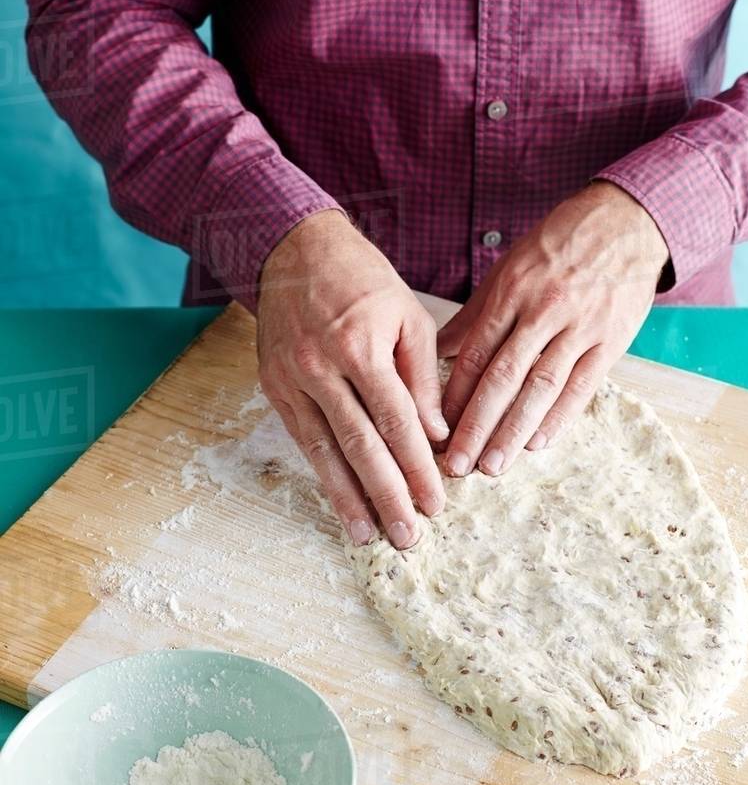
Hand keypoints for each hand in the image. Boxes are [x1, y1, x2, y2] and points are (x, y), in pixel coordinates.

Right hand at [257, 210, 447, 548]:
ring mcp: (290, 378)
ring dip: (347, 498)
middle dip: (387, 495)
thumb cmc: (361, 279)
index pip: (396, 420)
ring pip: (323, 450)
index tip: (437, 502)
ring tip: (369, 536)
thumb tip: (437, 435)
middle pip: (359, 444)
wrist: (292, 249)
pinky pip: (301, 438)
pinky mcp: (272, 385)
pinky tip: (339, 501)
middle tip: (408, 536)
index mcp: (360, 345)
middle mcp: (320, 366)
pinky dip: (322, 473)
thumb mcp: (408, 315)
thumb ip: (423, 377)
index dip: (417, 466)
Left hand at [437, 182, 668, 475]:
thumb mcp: (510, 267)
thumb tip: (440, 350)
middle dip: (475, 425)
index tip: (434, 429)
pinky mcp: (611, 340)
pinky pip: (582, 386)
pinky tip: (537, 443)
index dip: (453, 395)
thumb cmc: (560, 244)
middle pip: (502, 377)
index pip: (475, 353)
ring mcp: (579, 326)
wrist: (626, 222)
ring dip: (513, 431)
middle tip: (455, 464)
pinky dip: (559, 417)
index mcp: (512, 291)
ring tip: (492, 466)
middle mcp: (543, 310)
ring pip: (540, 387)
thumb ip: (476, 313)